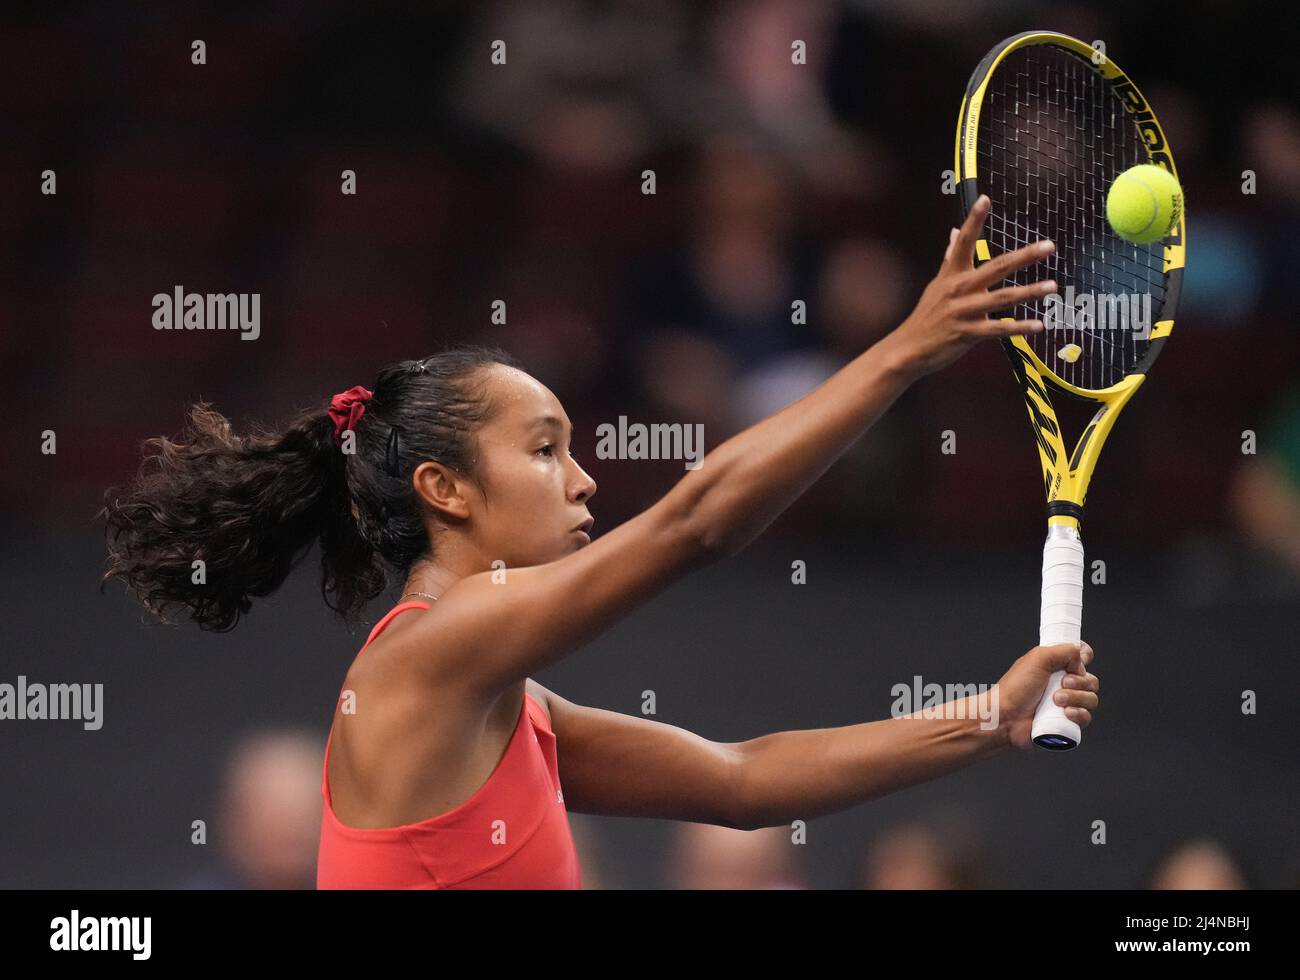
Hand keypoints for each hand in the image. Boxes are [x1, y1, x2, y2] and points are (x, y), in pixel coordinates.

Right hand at [877, 194, 1055, 379]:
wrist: (909, 348)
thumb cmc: (927, 316)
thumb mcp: (937, 284)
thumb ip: (951, 258)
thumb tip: (955, 232)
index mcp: (952, 275)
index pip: (964, 242)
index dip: (974, 220)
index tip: (985, 199)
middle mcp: (959, 289)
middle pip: (996, 267)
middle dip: (1024, 256)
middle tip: (1048, 246)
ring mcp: (963, 311)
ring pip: (1003, 298)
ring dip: (1030, 292)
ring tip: (1052, 287)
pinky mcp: (967, 333)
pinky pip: (998, 329)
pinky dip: (1019, 328)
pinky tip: (1038, 325)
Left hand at [994, 642, 1098, 750]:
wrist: (1006, 718)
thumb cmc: (1015, 688)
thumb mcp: (1038, 658)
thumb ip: (1064, 650)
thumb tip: (1080, 656)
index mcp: (1055, 665)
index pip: (1081, 656)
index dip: (1084, 657)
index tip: (1079, 660)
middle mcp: (1062, 683)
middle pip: (1091, 679)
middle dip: (1079, 682)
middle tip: (1062, 683)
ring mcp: (1066, 703)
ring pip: (1091, 698)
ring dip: (1076, 698)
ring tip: (1056, 700)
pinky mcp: (1066, 721)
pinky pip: (1086, 717)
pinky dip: (1078, 714)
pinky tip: (1065, 714)